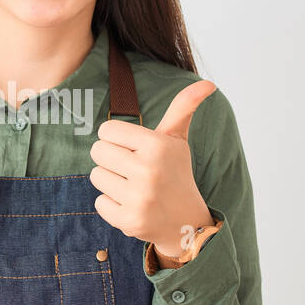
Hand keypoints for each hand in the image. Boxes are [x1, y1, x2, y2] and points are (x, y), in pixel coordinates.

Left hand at [89, 80, 216, 255]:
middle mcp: (148, 170)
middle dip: (111, 159)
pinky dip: (112, 205)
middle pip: (97, 152)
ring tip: (133, 187)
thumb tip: (207, 83)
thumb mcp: (177, 139)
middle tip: (131, 168)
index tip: (132, 149)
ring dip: (111, 182)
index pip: (106, 130)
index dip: (116, 139)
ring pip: (96, 176)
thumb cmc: (175, 172)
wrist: (186, 222)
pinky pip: (99, 203)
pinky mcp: (129, 221)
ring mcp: (139, 198)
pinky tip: (132, 205)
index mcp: (157, 145)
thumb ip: (183, 107)